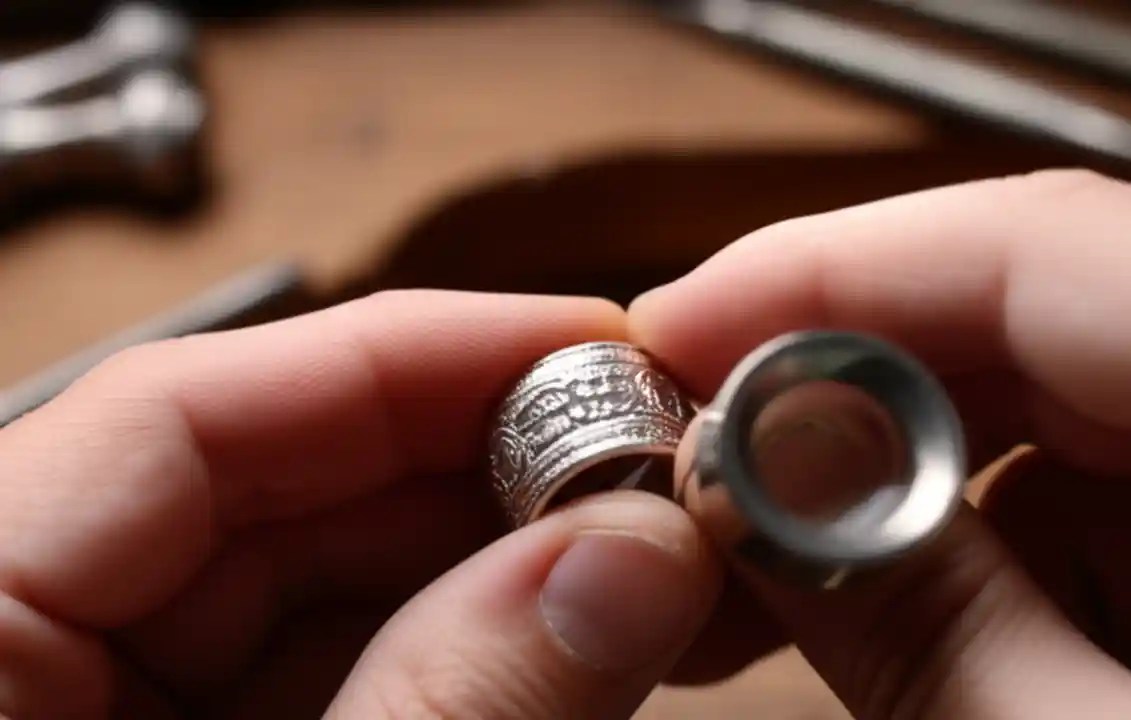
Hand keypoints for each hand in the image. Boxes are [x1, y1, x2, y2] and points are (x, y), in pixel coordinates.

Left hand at [0, 292, 721, 718]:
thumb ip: (448, 710)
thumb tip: (626, 564)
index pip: (180, 416)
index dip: (402, 357)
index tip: (582, 344)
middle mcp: (29, 653)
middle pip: (273, 492)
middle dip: (480, 473)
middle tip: (645, 468)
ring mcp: (108, 713)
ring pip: (325, 589)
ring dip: (495, 570)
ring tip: (639, 555)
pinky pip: (333, 674)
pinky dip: (462, 655)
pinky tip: (569, 635)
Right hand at [631, 170, 1130, 718]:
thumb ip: (930, 622)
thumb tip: (755, 481)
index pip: (1055, 250)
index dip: (830, 277)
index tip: (675, 333)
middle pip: (1050, 333)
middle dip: (860, 409)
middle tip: (708, 476)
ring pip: (1071, 434)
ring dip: (921, 515)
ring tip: (793, 594)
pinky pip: (1121, 520)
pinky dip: (1005, 575)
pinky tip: (938, 646)